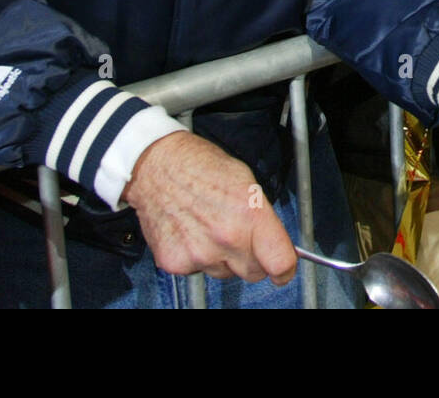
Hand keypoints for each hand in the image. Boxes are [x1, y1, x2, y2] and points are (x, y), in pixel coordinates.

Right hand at [121, 131, 296, 283]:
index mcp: (248, 214)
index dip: (284, 269)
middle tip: (239, 235)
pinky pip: (197, 271)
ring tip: (208, 226)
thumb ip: (263, 216)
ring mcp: (198, 254)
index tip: (283, 269)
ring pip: (225, 273)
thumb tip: (275, 240)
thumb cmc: (198, 165)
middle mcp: (225, 238)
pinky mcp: (175, 263)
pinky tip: (190, 232)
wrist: (154, 165)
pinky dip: (196, 257)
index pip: (279, 263)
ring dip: (223, 257)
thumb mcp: (245, 180)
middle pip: (254, 273)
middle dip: (252, 259)